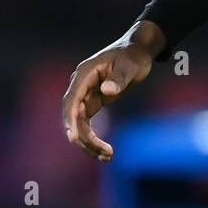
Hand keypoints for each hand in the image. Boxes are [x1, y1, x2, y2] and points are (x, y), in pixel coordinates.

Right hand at [61, 22, 164, 162]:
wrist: (138, 51)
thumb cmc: (133, 55)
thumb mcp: (129, 66)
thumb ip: (118, 78)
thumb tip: (106, 91)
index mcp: (84, 74)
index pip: (71, 100)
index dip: (70, 119)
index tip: (73, 138)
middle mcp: (80, 86)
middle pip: (73, 116)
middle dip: (84, 137)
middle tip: (103, 152)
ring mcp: (85, 95)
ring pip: (80, 124)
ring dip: (89, 142)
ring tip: (108, 156)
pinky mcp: (92, 103)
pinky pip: (87, 125)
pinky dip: (94, 138)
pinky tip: (105, 151)